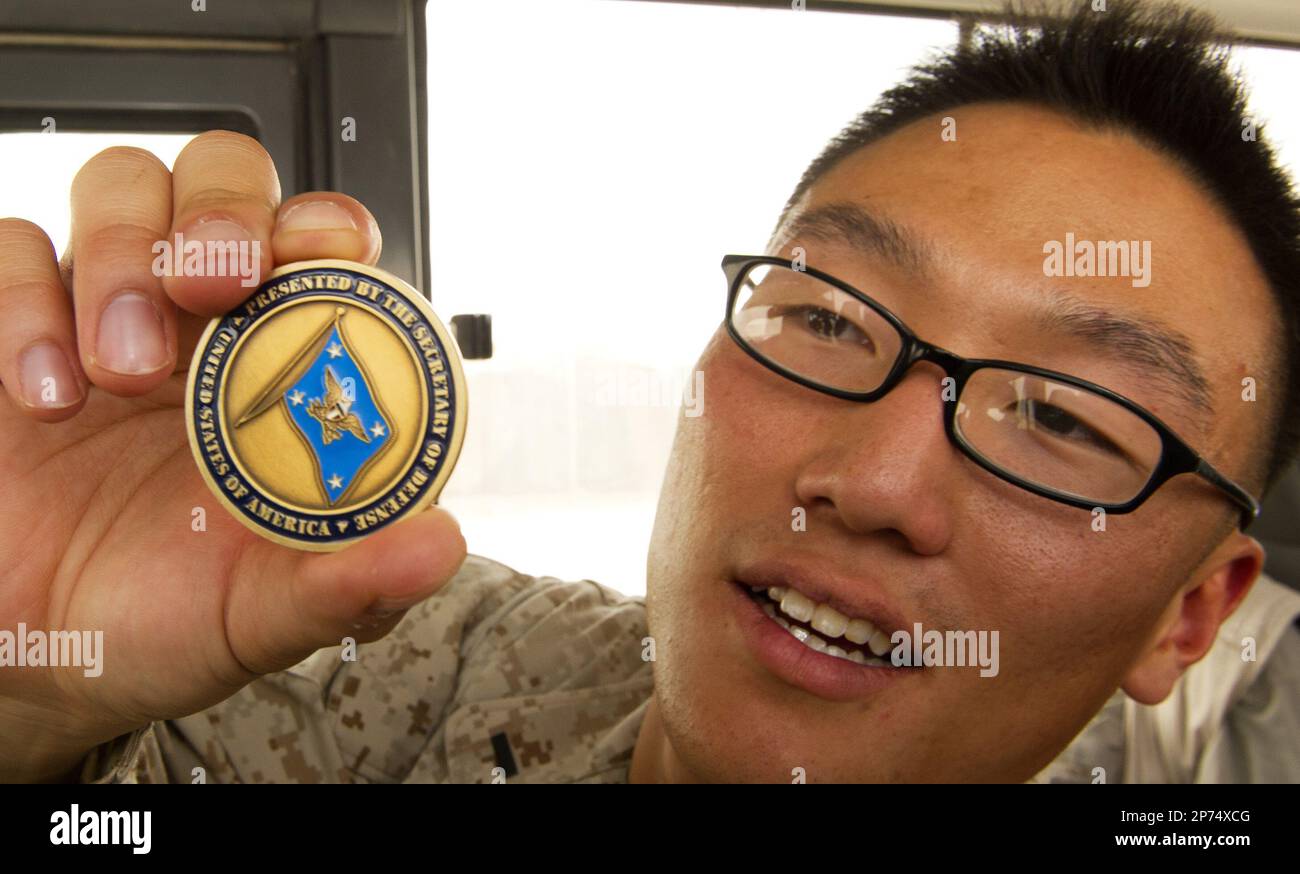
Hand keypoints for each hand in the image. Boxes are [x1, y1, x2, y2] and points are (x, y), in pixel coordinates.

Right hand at [0, 131, 465, 780]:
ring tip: (121, 371)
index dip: (327, 224)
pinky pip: (13, 249)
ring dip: (127, 255)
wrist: (44, 656)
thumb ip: (350, 584)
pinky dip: (23, 301)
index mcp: (282, 367)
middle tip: (213, 283)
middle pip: (225, 178)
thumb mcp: (265, 615)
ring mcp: (104, 312)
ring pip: (123, 186)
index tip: (323, 249)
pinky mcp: (12, 331)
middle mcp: (201, 321)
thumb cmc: (170, 616)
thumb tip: (439, 543)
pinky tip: (43, 396)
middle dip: (225, 210)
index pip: (322, 246)